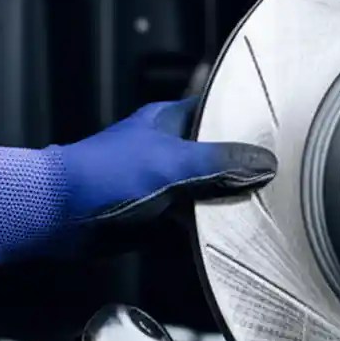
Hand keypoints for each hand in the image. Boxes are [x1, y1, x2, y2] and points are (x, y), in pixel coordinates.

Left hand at [0, 98, 275, 265]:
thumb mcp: (171, 163)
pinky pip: (196, 217)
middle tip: (282, 173)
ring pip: (210, 186)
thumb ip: (220, 161)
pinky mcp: (159, 214)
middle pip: (220, 153)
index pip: (220, 110)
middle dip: (245, 164)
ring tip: (266, 201)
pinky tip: (235, 230)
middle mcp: (170, 148)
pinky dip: (212, 223)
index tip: (280, 131)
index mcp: (171, 121)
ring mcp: (164, 181)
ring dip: (229, 197)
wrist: (57, 215)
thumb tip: (265, 162)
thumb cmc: (104, 175)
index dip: (248, 118)